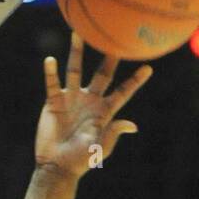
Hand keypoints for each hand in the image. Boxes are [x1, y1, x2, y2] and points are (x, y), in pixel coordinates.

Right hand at [35, 33, 151, 179]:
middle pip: (101, 74)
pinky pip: (52, 83)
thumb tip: (132, 125)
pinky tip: (50, 60)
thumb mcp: (100, 146)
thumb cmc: (81, 159)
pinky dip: (50, 72)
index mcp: (104, 112)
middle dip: (109, 58)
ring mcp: (71, 99)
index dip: (135, 81)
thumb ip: (113, 132)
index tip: (148, 68)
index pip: (122, 93)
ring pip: (75, 70)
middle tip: (115, 39)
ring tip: (78, 33)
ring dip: (76, 52)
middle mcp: (89, 101)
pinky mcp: (54, 102)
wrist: (58, 165)